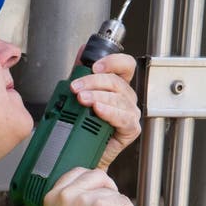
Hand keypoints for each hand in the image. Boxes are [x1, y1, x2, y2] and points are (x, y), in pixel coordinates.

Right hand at [43, 166, 134, 205]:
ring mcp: (84, 198)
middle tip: (111, 201)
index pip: (76, 173)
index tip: (97, 188)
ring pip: (111, 190)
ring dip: (116, 203)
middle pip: (96, 175)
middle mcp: (66, 194)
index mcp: (52, 197)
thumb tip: (83, 199)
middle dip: (107, 187)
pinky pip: (123, 201)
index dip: (90, 181)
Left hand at [70, 51, 140, 169]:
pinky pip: (123, 118)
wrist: (81, 155)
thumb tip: (82, 50)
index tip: (94, 66)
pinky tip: (98, 110)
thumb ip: (82, 72)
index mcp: (117, 87)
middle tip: (76, 87)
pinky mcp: (130, 129)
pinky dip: (109, 112)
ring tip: (81, 99)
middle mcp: (126, 98)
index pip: (124, 66)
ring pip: (118, 98)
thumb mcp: (79, 94)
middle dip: (94, 82)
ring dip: (98, 96)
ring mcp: (130, 113)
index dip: (112, 62)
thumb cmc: (83, 127)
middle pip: (117, 82)